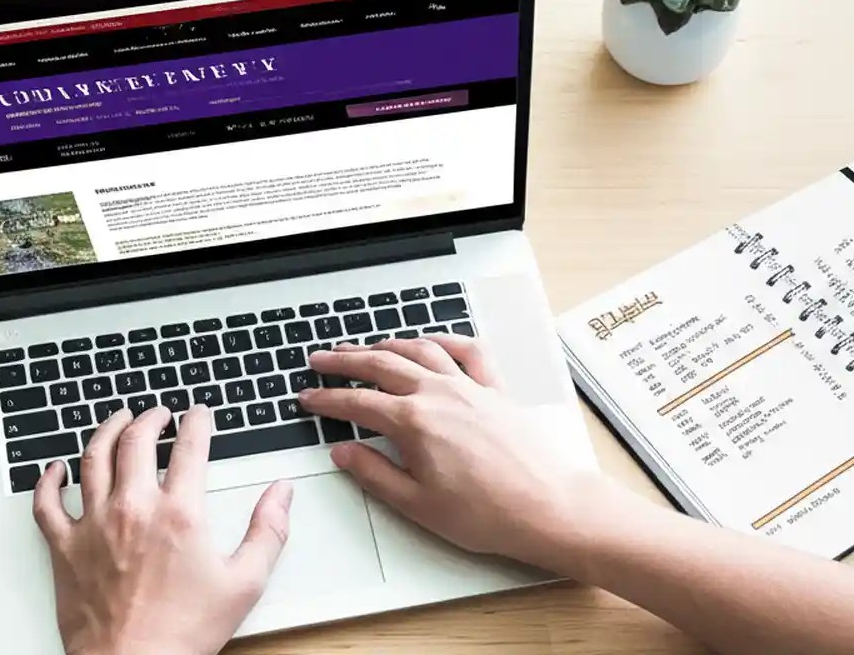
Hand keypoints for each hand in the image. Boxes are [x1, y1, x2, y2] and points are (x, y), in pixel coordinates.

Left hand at [31, 405, 293, 654]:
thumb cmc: (183, 633)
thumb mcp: (244, 583)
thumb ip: (267, 531)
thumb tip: (281, 493)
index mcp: (179, 514)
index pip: (190, 447)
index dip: (197, 422)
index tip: (199, 414)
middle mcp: (133, 509)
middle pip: (136, 441)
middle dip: (150, 418)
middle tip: (158, 412)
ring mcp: (94, 525)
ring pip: (92, 458)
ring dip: (105, 431)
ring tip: (116, 420)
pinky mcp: (65, 548)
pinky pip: (47, 503)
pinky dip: (48, 480)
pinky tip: (55, 469)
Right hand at [301, 335, 596, 571]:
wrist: (546, 507)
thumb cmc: (486, 512)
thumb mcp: (416, 504)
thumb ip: (374, 473)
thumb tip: (343, 453)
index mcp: (413, 423)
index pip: (356, 403)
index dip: (326, 399)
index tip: (307, 397)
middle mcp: (438, 395)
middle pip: (381, 365)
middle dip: (345, 360)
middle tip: (321, 359)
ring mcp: (469, 388)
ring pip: (420, 351)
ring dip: (387, 344)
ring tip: (366, 347)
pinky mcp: (495, 391)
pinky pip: (468, 352)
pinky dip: (446, 341)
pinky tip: (432, 341)